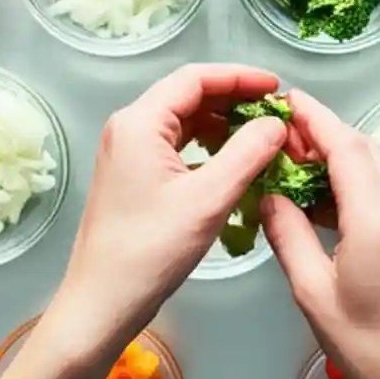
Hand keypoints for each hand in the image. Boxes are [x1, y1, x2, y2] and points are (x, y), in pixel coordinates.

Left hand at [53, 64, 287, 344]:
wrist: (102, 301)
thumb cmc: (151, 250)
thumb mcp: (209, 199)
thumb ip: (247, 153)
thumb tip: (275, 124)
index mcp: (140, 122)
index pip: (196, 78)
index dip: (240, 77)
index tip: (277, 89)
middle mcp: (128, 128)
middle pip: (189, 96)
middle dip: (235, 102)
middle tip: (277, 117)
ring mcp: (127, 153)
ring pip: (183, 123)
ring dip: (223, 127)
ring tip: (263, 139)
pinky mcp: (131, 177)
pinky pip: (175, 148)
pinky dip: (207, 149)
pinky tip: (235, 165)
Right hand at [262, 90, 379, 378]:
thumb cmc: (367, 345)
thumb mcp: (312, 292)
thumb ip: (288, 234)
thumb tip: (269, 195)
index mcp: (378, 217)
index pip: (344, 144)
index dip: (314, 116)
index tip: (285, 100)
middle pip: (363, 147)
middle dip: (323, 132)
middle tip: (281, 133)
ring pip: (376, 165)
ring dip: (339, 155)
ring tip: (296, 161)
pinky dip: (354, 180)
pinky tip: (324, 196)